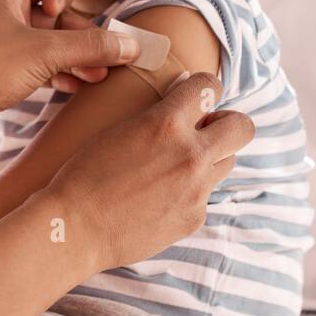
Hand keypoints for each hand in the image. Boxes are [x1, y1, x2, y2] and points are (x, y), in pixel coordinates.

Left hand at [0, 0, 140, 149]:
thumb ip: (91, 46)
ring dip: (75, 56)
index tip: (63, 15)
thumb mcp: (46, 53)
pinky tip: (79, 86)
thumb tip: (131, 45)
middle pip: (53, 14)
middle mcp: (0, 13)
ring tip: (100, 75)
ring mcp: (0, 43)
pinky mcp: (1, 71)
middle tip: (101, 54)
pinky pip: (38, 64)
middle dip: (80, 34)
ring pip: (48, 42)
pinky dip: (59, 72)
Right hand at [40, 73, 254, 271]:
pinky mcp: (193, 218)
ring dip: (209, 159)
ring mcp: (196, 190)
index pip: (210, 86)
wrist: (73, 228)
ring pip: (227, 163)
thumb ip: (156, 116)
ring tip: (174, 168)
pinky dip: (188, 194)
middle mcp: (190, 154)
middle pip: (243, 127)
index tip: (196, 97)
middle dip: (228, 124)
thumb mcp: (117, 131)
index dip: (204, 88)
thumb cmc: (83, 175)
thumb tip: (183, 97)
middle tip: (204, 131)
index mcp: (166, 124)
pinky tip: (158, 200)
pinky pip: (204, 197)